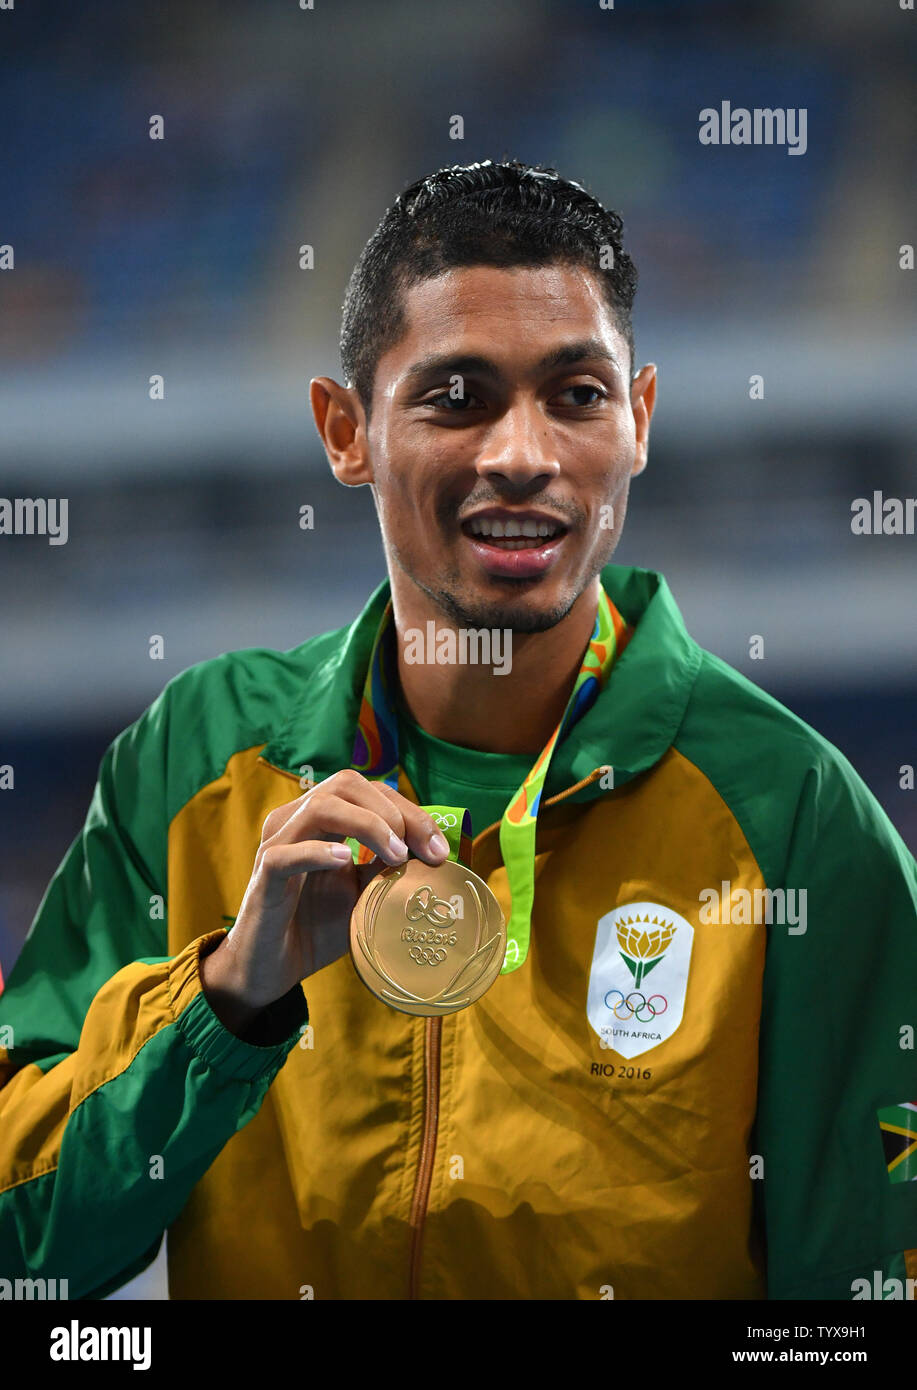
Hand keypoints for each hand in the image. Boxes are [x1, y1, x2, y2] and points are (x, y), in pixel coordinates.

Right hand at [199, 770, 449, 1030]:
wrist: (272, 969)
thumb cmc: (316, 926)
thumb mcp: (364, 892)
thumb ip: (390, 867)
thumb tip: (434, 852)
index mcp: (322, 819)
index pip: (368, 791)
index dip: (408, 810)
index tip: (439, 848)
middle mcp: (296, 821)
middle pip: (346, 784)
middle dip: (393, 812)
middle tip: (422, 851)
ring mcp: (277, 844)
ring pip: (320, 807)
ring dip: (367, 825)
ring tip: (395, 856)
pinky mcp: (263, 875)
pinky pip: (287, 853)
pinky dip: (320, 852)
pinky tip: (345, 861)